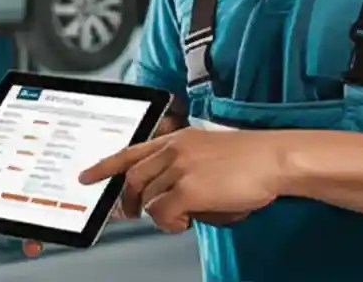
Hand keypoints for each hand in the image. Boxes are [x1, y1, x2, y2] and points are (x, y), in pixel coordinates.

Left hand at [79, 129, 284, 232]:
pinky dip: (171, 223)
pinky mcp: (188, 188)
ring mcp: (179, 167)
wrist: (275, 158)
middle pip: (132, 179)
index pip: (130, 151)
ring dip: (161, 215)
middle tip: (137, 214)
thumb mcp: (208, 155)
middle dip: (131, 201)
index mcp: (177, 138)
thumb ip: (183, 170)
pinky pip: (163, 213)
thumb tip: (167, 200)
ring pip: (149, 199)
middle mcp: (173, 149)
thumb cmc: (250, 160)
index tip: (87, 175)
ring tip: (184, 215)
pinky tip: (187, 220)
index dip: (105, 165)